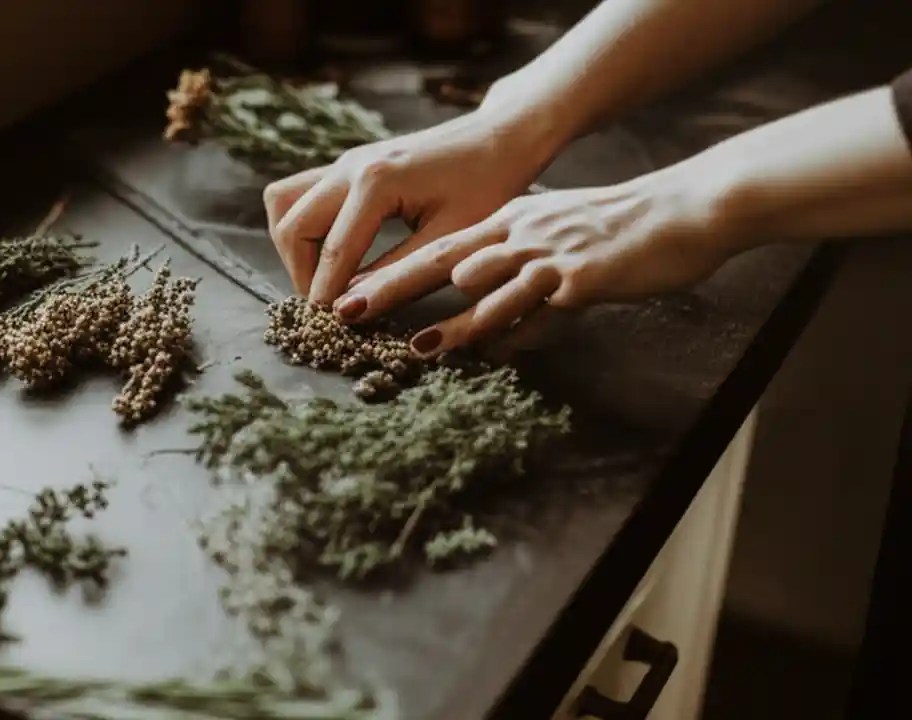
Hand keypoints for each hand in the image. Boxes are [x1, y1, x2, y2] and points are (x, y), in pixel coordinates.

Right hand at [262, 89, 565, 303]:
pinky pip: (299, 193)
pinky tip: (330, 254)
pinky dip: (301, 226)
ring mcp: (344, 160)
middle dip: (300, 273)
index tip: (325, 328)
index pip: (333, 250)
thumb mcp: (449, 238)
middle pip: (291, 225)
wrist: (500, 136)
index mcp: (377, 181)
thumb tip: (352, 307)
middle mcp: (350, 165)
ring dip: (293, 245)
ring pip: (284, 203)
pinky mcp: (346, 164)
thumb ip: (396, 273)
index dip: (324, 294)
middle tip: (324, 307)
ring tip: (321, 280)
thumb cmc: (488, 184)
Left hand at [337, 168, 741, 355]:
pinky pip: (539, 309)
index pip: (440, 246)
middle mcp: (520, 232)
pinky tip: (494, 355)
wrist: (683, 212)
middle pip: (443, 261)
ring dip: (454, 322)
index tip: (352, 292)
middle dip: (395, 288)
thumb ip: (522, 289)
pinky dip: (515, 333)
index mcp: (510, 222)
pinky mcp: (580, 276)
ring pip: (488, 289)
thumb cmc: (621, 235)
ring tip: (418, 348)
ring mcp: (548, 253)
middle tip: (351, 312)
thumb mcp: (561, 247)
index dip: (394, 271)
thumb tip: (494, 335)